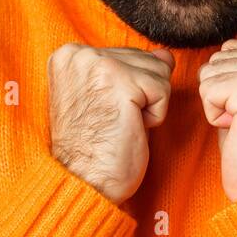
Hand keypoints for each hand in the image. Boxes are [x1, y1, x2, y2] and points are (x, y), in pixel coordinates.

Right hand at [47, 43, 174, 204]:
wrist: (84, 183)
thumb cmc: (95, 148)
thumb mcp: (112, 98)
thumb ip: (133, 69)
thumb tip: (166, 54)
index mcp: (69, 55)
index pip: (128, 54)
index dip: (130, 90)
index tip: (104, 112)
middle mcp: (79, 54)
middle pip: (145, 59)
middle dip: (140, 95)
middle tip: (112, 121)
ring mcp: (98, 64)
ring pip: (158, 72)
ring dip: (148, 105)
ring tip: (119, 124)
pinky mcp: (121, 82)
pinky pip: (162, 90)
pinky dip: (155, 116)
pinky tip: (129, 128)